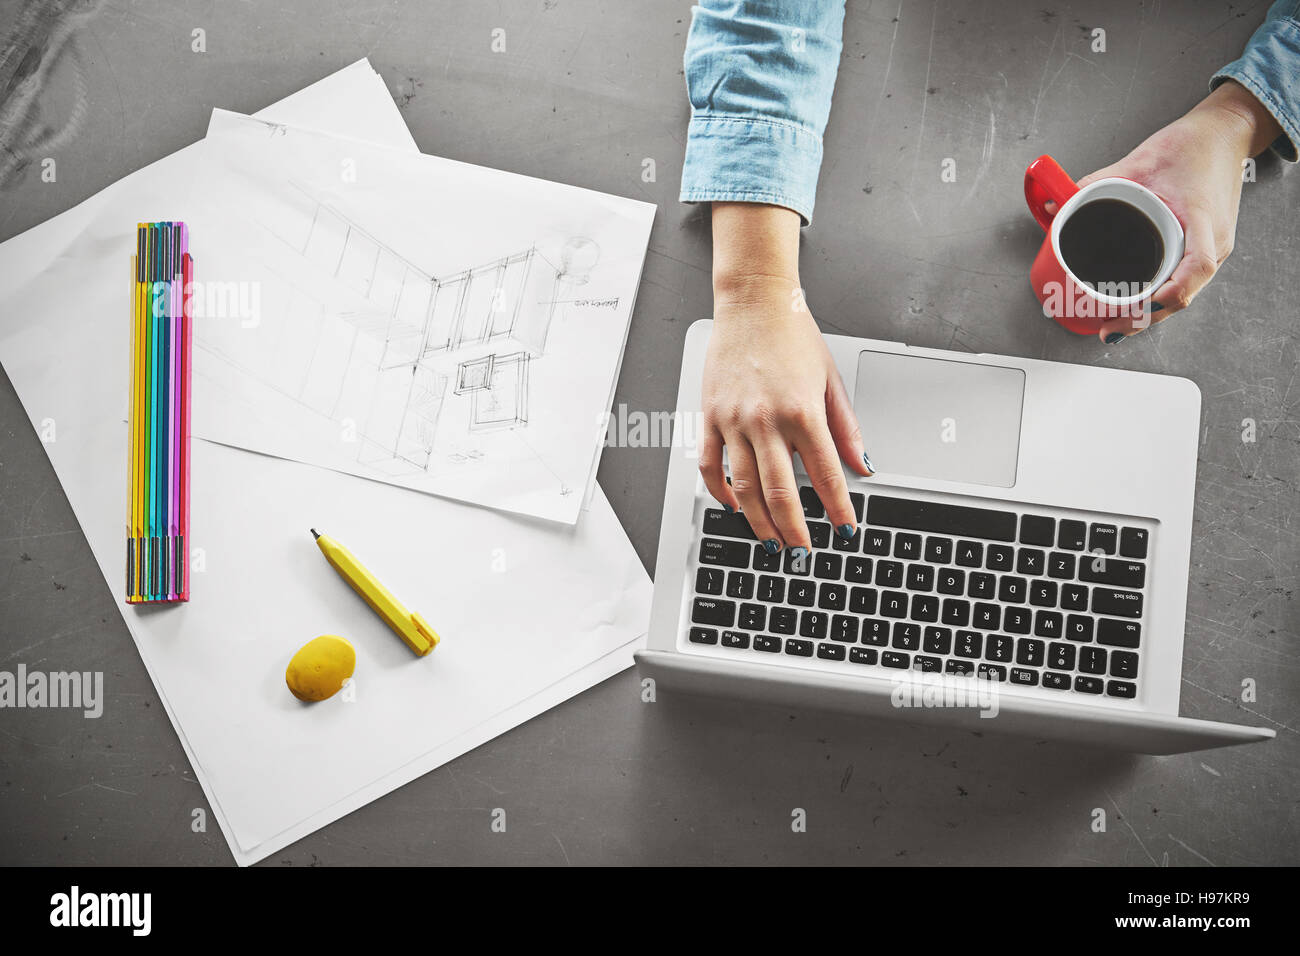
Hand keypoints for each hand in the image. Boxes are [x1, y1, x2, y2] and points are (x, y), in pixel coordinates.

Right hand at [699, 272, 872, 554]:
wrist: (753, 302)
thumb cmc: (794, 335)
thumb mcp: (831, 379)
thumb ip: (846, 428)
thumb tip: (861, 465)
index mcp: (802, 411)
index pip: (824, 475)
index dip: (838, 509)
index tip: (845, 530)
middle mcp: (766, 420)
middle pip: (780, 492)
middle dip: (794, 530)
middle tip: (802, 552)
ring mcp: (733, 420)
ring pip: (743, 487)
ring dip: (759, 521)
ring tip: (772, 541)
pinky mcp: (709, 416)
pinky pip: (709, 465)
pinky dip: (720, 491)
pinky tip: (733, 505)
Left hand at [1072, 80, 1280, 342]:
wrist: (1224, 134)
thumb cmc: (1193, 145)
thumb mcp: (1140, 161)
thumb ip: (1095, 182)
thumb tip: (1056, 203)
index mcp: (1203, 218)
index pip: (1198, 265)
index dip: (1172, 291)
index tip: (1143, 303)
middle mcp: (1216, 239)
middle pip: (1186, 293)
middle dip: (1147, 317)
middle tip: (1110, 329)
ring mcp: (1215, 246)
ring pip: (1186, 293)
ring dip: (1153, 313)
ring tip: (1117, 325)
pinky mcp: (1208, 247)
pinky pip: (1186, 281)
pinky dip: (1162, 297)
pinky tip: (1139, 307)